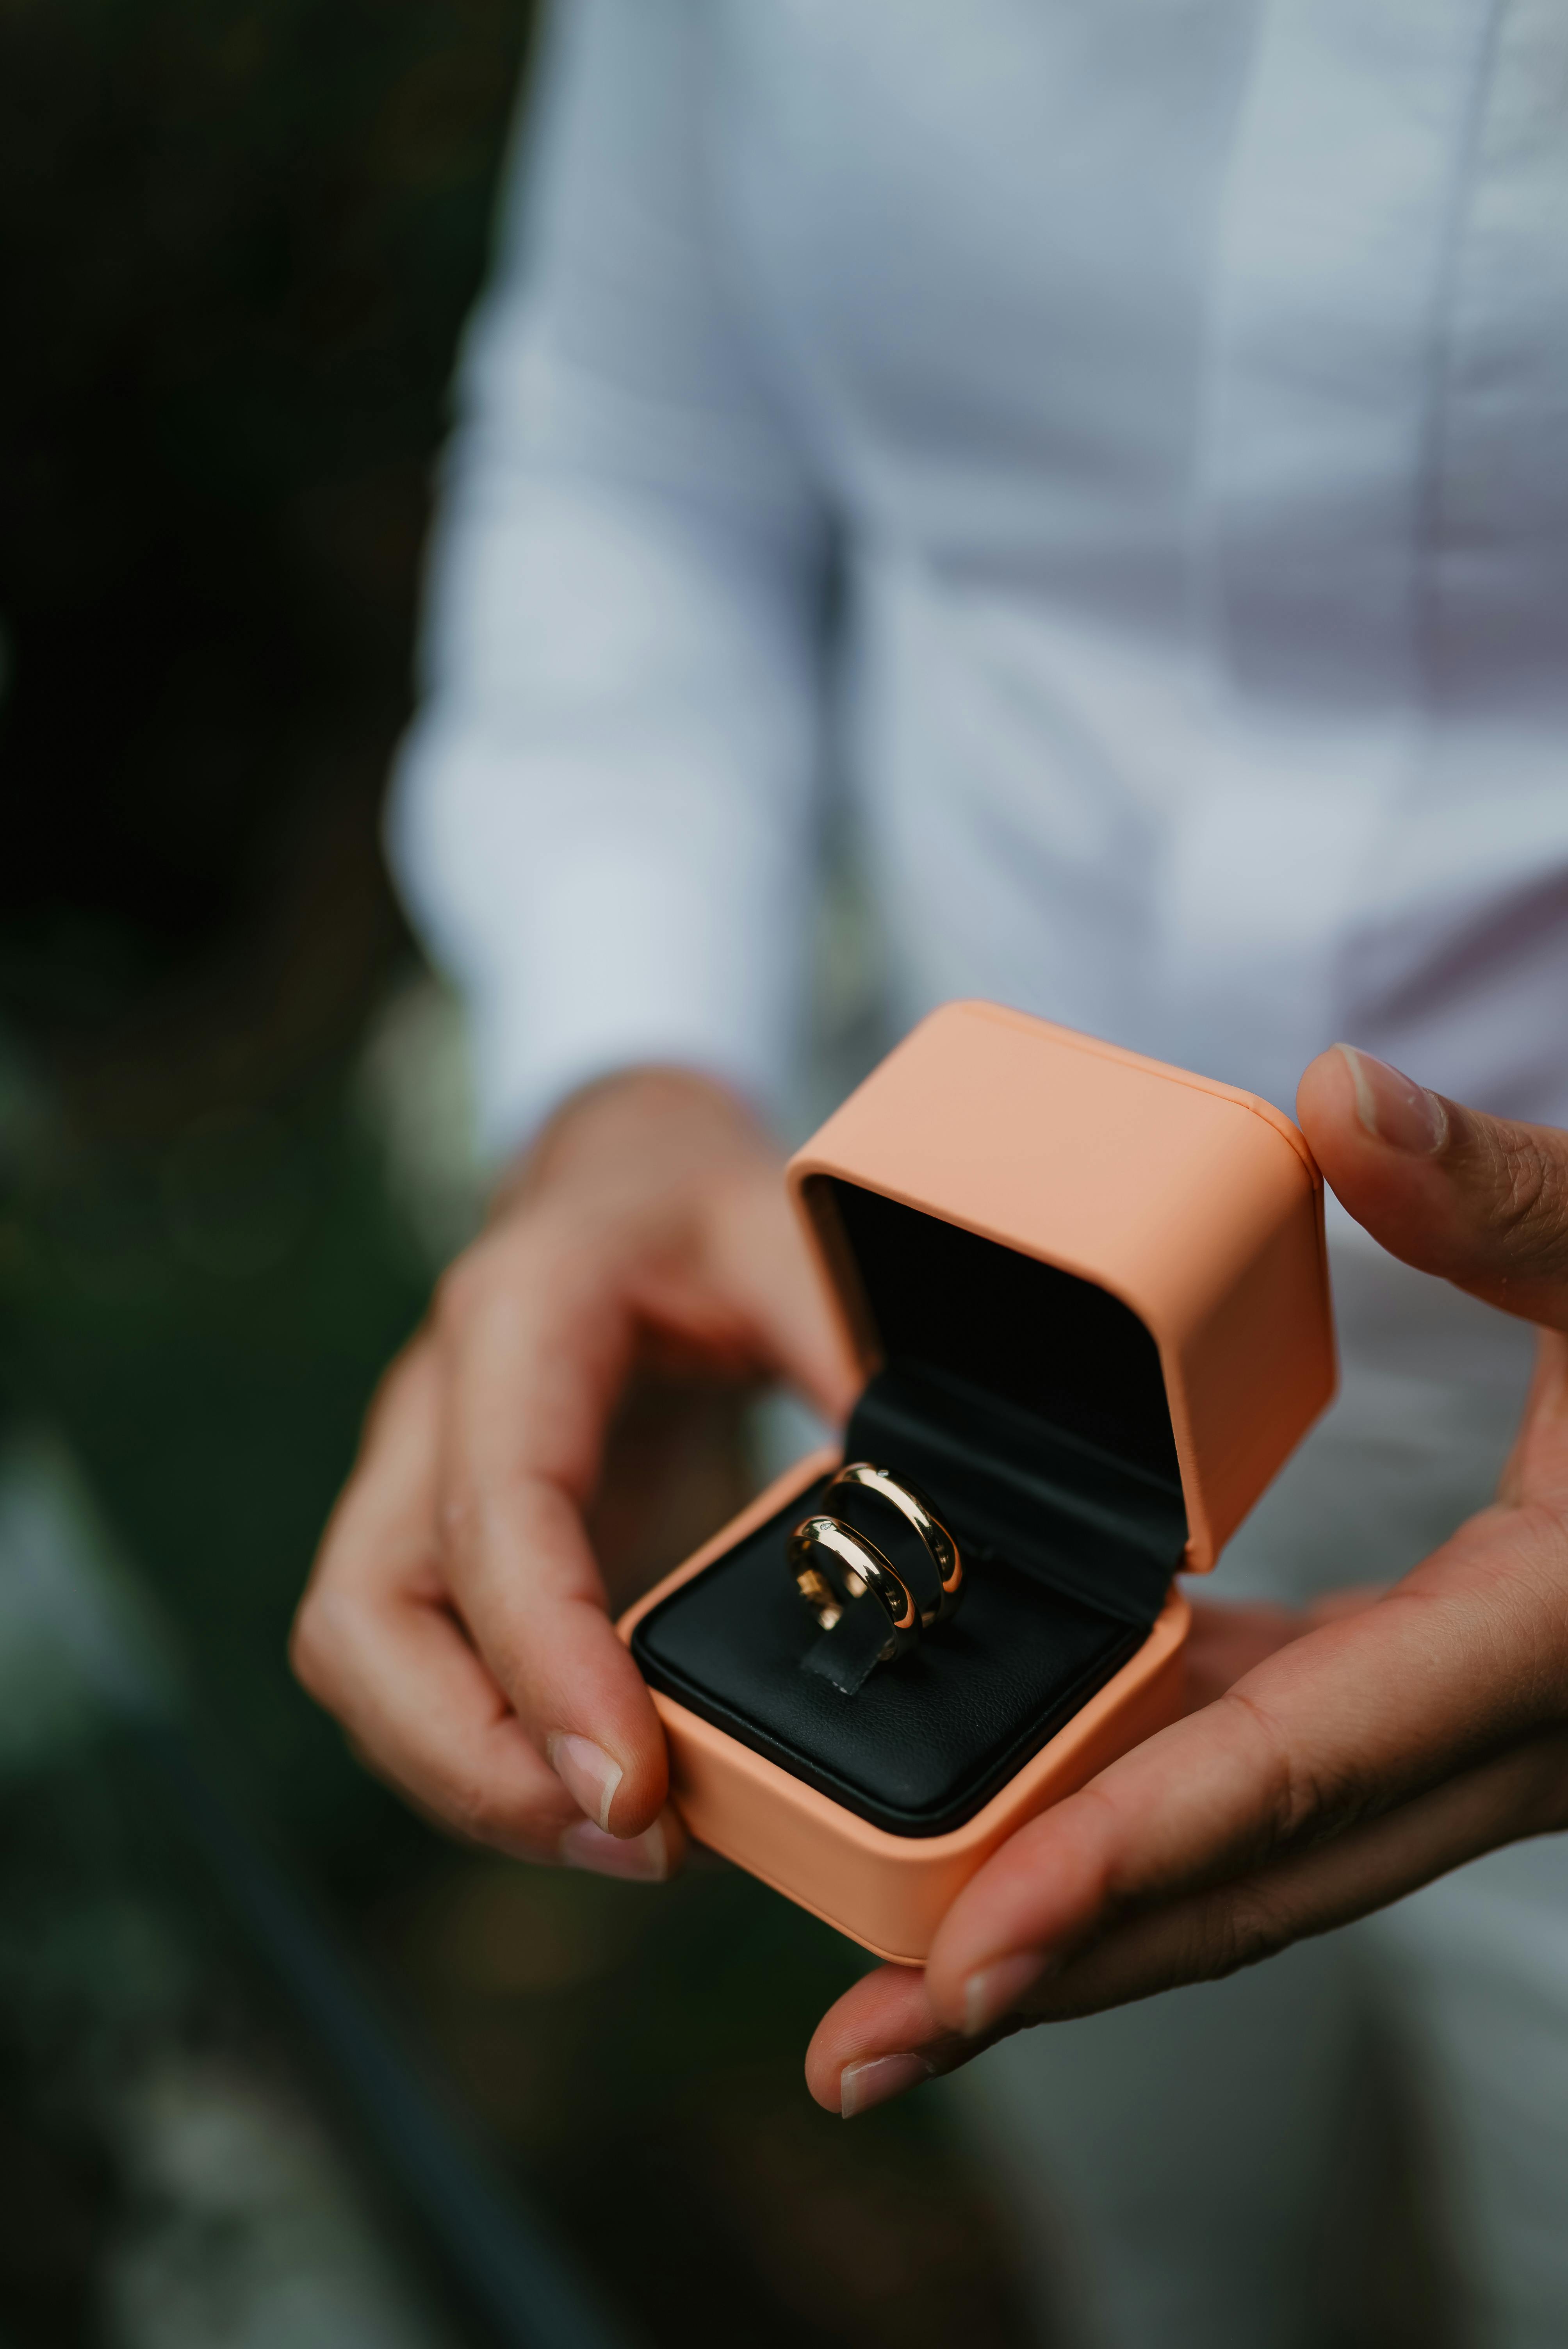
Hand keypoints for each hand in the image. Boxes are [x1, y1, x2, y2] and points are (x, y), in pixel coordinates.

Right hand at [292, 1067, 854, 1878]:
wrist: (627, 1187)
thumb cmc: (708, 1222)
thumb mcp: (795, 1241)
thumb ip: (849, 1352)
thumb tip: (921, 1510)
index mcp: (524, 1315)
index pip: (495, 1510)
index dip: (549, 1659)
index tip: (637, 1787)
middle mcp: (435, 1402)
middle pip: (366, 1616)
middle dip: (476, 1759)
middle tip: (636, 1842)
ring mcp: (413, 1480)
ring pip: (360, 1664)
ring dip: (470, 1778)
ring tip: (631, 1845)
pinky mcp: (431, 1548)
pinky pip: (408, 1677)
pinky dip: (483, 1760)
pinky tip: (602, 1799)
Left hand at [808, 1045, 1567, 2117]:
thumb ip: (1507, 1195)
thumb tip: (1335, 1103)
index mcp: (1542, 1640)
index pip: (1298, 1770)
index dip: (1122, 1853)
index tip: (964, 1945)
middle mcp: (1501, 1735)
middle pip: (1246, 1878)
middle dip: (1051, 1967)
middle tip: (858, 2047)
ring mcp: (1467, 1740)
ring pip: (1251, 1859)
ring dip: (1080, 1920)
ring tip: (898, 1987)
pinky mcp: (1427, 1702)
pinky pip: (1269, 1780)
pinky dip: (1143, 1815)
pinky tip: (1027, 1820)